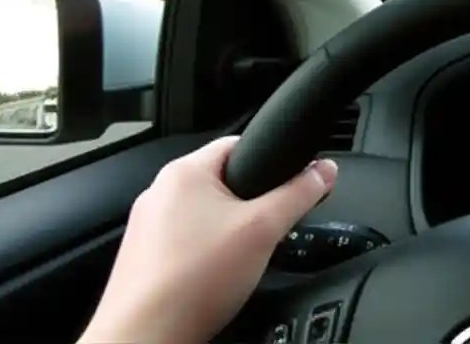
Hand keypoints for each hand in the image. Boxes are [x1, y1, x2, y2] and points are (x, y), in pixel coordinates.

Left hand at [79, 136, 337, 343]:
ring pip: (206, 216)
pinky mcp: (145, 257)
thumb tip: (323, 170)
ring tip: (239, 260)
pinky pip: (188, 243)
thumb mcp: (264, 230)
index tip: (290, 184)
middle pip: (224, 183)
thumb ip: (298, 194)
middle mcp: (159, 193)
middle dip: (251, 206)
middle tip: (266, 232)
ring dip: (229, 232)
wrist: (145, 337)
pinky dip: (207, 255)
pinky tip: (215, 277)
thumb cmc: (191, 282)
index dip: (271, 161)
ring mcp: (148, 227)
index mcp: (183, 172)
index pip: (238, 144)